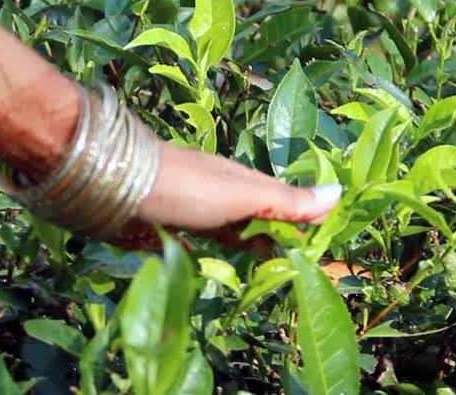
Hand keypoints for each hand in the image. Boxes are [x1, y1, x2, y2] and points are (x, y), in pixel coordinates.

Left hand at [107, 141, 341, 254]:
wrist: (115, 184)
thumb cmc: (186, 187)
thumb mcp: (242, 195)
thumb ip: (286, 201)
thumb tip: (340, 194)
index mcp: (245, 183)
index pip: (287, 203)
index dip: (306, 223)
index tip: (326, 248)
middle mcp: (224, 195)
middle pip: (260, 219)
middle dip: (280, 238)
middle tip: (302, 269)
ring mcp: (196, 212)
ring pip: (233, 232)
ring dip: (251, 247)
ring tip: (272, 272)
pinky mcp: (171, 229)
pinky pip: (204, 243)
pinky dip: (219, 254)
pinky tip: (223, 266)